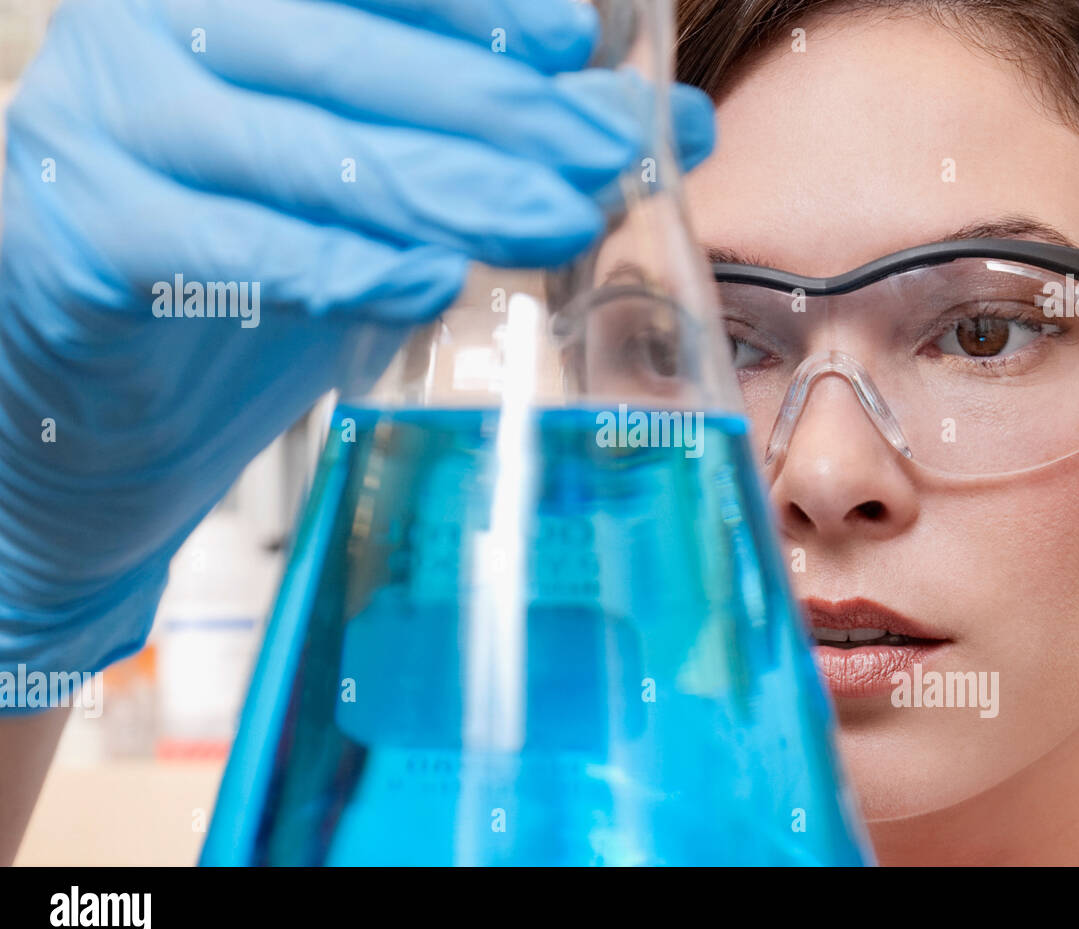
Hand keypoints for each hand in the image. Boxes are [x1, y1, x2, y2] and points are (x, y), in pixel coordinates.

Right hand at [0, 0, 715, 687]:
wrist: (120, 399)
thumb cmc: (260, 264)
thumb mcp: (389, 187)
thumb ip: (505, 140)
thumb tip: (667, 118)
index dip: (473, 6)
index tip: (575, 42)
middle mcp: (144, 27)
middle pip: (344, 55)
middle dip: (494, 106)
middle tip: (603, 152)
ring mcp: (93, 123)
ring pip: (296, 146)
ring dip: (442, 186)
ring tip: (551, 219)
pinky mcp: (72, 234)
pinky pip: (218, 243)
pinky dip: (333, 266)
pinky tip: (425, 282)